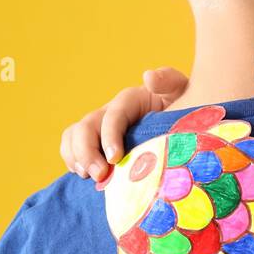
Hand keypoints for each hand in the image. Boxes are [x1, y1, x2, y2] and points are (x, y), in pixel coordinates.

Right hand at [59, 67, 189, 180]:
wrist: (181, 122)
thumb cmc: (183, 107)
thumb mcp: (180, 91)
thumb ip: (168, 80)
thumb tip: (148, 76)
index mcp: (129, 100)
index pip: (113, 116)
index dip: (109, 136)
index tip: (115, 159)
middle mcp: (110, 112)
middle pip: (85, 127)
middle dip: (87, 152)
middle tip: (100, 176)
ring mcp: (100, 127)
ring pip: (73, 136)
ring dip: (76, 157)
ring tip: (89, 177)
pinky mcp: (95, 142)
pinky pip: (71, 147)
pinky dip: (72, 160)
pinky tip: (83, 175)